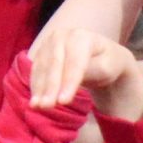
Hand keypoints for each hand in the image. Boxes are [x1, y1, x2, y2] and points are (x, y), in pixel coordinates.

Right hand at [27, 26, 142, 118]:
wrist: (99, 53)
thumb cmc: (106, 62)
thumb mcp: (107, 67)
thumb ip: (92, 70)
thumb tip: (70, 79)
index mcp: (82, 37)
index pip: (74, 63)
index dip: (68, 82)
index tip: (63, 102)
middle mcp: (62, 36)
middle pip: (54, 64)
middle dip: (50, 87)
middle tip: (46, 106)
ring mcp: (49, 42)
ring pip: (42, 67)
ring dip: (39, 88)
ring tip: (36, 106)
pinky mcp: (41, 51)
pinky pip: (36, 70)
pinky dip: (35, 86)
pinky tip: (35, 100)